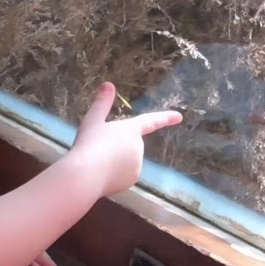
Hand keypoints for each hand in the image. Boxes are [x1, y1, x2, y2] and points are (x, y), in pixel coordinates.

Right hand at [68, 82, 182, 197]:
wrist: (85, 176)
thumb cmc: (89, 144)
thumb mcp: (92, 121)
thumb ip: (101, 103)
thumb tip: (108, 84)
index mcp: (131, 130)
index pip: (151, 121)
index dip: (165, 118)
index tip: (179, 117)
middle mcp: (138, 147)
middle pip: (130, 144)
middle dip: (117, 147)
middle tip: (97, 148)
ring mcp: (137, 165)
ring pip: (126, 161)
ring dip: (115, 162)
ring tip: (96, 163)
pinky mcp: (131, 181)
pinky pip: (124, 175)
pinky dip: (114, 175)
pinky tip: (101, 175)